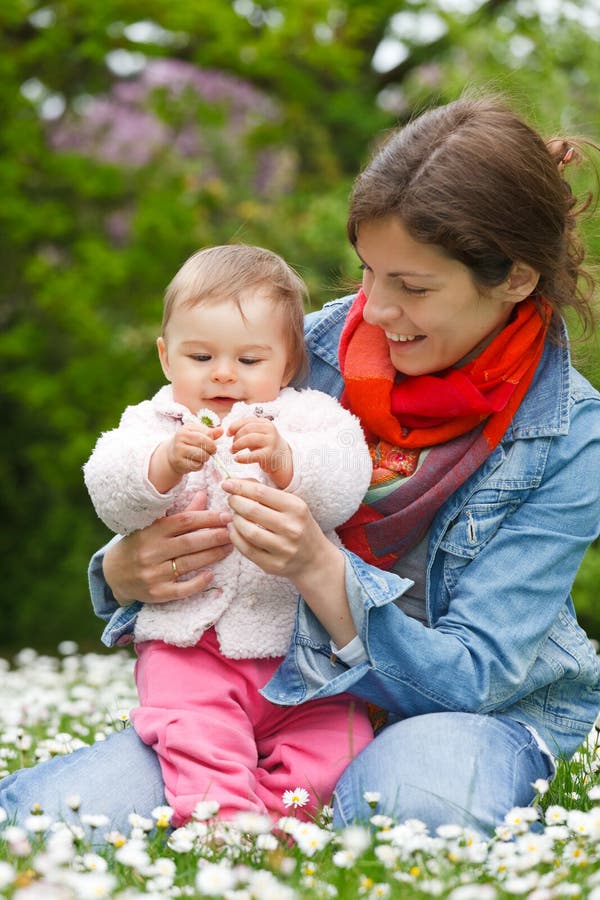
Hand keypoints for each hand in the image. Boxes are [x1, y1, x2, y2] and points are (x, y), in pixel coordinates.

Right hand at [102, 492, 232, 604]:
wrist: (113, 573)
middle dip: (215, 536)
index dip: (207, 518)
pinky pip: (181, 589)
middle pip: (190, 542)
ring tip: (230, 548)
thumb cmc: (139, 544)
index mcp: (151, 531)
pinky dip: (197, 582)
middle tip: (234, 531)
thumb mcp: (154, 526)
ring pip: (189, 563)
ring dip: (213, 555)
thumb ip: (180, 514)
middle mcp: (151, 552)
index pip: (184, 521)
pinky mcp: (156, 593)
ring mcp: (153, 574)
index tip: (226, 516)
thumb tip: (203, 495)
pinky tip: (211, 575)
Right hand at [149, 424, 221, 492]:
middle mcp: (180, 437)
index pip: (207, 433)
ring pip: (202, 455)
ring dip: (206, 458)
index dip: (212, 440)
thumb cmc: (188, 443)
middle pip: (204, 443)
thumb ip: (210, 433)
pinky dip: (200, 465)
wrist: (171, 454)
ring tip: (203, 456)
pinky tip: (195, 462)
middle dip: (212, 449)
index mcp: (186, 428)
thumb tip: (221, 430)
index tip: (211, 443)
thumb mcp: (198, 434)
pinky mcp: (179, 462)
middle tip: (211, 452)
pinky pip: (197, 465)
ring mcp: (178, 450)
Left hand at [221, 478, 356, 645]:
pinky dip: (235, 537)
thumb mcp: (292, 506)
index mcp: (296, 508)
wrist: (315, 559)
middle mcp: (292, 528)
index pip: (261, 492)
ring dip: (234, 521)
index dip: (240, 486)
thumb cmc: (299, 526)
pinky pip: (247, 550)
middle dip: (235, 502)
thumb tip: (238, 482)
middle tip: (230, 499)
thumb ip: (267, 493)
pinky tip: (234, 530)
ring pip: (248, 532)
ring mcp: (283, 549)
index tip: (227, 483)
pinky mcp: (274, 565)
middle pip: (252, 510)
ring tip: (233, 515)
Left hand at [228, 417, 292, 488]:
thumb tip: (229, 431)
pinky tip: (237, 459)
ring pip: (250, 439)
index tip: (228, 434)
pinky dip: (242, 457)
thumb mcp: (258, 434)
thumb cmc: (265, 445)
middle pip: (247, 429)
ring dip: (237, 445)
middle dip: (236, 437)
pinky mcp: (269, 454)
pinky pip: (253, 455)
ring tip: (232, 451)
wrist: (281, 458)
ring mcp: (271, 441)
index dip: (234, 426)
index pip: (247, 420)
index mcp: (265, 423)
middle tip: (231, 445)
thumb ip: (246, 429)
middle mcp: (270, 430)